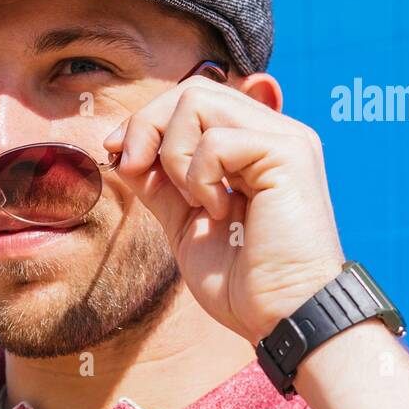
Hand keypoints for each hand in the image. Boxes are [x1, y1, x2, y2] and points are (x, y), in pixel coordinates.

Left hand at [104, 75, 345, 342]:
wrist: (281, 318)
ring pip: (198, 102)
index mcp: (252, 145)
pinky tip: (220, 211)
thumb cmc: (243, 281)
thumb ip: (160, 184)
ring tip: (195, 201)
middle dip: (148, 127)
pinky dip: (200, 177)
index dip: (147, 121)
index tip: (120, 157)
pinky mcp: (288, 154)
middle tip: (135, 169)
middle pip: (192, 90)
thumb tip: (122, 149)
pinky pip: (217, 140)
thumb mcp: (185, 223)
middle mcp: (273, 132)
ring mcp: (285, 139)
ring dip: (174, 155)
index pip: (192, 99)